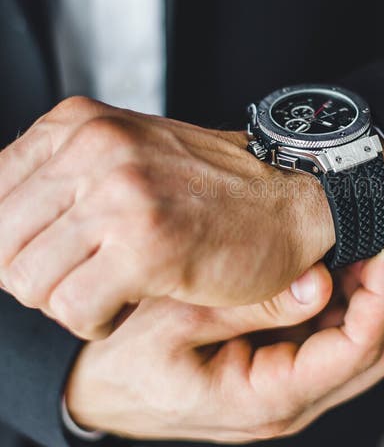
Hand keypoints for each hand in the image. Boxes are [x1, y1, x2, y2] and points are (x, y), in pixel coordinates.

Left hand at [0, 96, 334, 338]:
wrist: (291, 201)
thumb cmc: (209, 189)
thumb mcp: (122, 155)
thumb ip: (57, 178)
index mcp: (77, 124)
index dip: (12, 242)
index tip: (52, 255)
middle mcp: (92, 149)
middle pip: (0, 244)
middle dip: (34, 277)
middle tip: (84, 277)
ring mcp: (119, 196)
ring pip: (26, 281)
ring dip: (65, 301)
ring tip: (110, 288)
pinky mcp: (146, 247)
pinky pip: (72, 309)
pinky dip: (95, 321)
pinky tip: (130, 302)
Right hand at [65, 237, 383, 441]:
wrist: (92, 395)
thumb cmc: (121, 363)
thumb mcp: (173, 322)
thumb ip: (249, 306)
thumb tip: (319, 282)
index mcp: (267, 400)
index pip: (359, 352)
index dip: (382, 296)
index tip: (377, 245)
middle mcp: (290, 407)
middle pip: (378, 355)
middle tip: (371, 237)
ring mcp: (289, 395)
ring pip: (365, 350)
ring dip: (369, 298)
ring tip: (349, 245)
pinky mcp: (282, 377)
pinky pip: (335, 344)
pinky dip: (345, 305)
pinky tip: (324, 266)